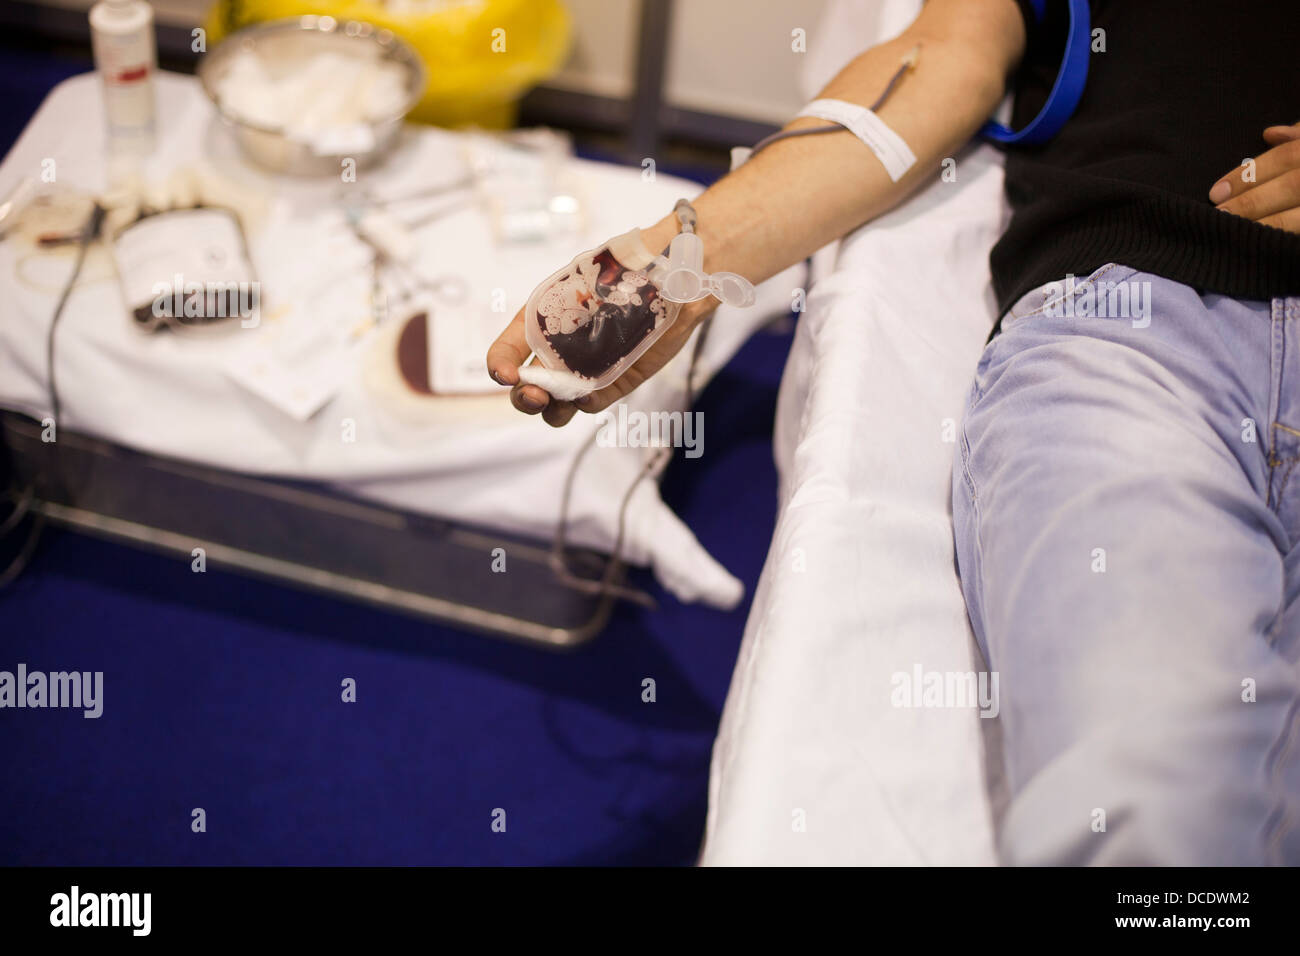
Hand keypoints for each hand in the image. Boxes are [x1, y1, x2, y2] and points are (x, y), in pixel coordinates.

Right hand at [485, 296, 713, 426]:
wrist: (670, 275)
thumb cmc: (622, 268)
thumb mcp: (581, 277)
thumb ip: (558, 306)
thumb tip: (539, 339)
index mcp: (540, 323)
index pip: (506, 351)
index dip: (498, 365)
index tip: (505, 374)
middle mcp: (558, 351)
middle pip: (527, 389)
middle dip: (524, 399)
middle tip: (535, 396)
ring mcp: (585, 369)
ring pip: (556, 406)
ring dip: (551, 411)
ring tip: (557, 403)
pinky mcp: (616, 381)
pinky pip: (594, 402)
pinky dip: (586, 405)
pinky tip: (586, 398)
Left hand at [1208, 122, 1299, 232]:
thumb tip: (1270, 134)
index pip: (1289, 156)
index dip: (1251, 173)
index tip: (1216, 192)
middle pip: (1295, 184)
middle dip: (1254, 201)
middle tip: (1219, 215)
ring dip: (1270, 224)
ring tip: (1236, 233)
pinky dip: (1288, 239)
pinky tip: (1268, 246)